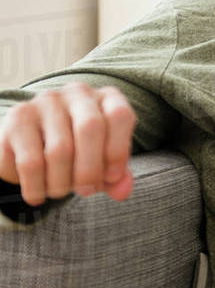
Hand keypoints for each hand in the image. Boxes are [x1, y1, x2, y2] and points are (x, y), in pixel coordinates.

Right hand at [0, 82, 135, 206]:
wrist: (32, 141)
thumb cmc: (78, 150)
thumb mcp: (102, 160)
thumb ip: (116, 175)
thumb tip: (123, 190)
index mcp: (106, 98)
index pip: (119, 115)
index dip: (118, 151)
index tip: (111, 178)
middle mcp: (77, 93)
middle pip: (90, 128)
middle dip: (90, 169)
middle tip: (86, 192)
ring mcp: (46, 102)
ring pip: (60, 149)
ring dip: (62, 182)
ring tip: (60, 193)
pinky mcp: (18, 118)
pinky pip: (30, 161)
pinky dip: (36, 186)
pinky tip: (37, 194)